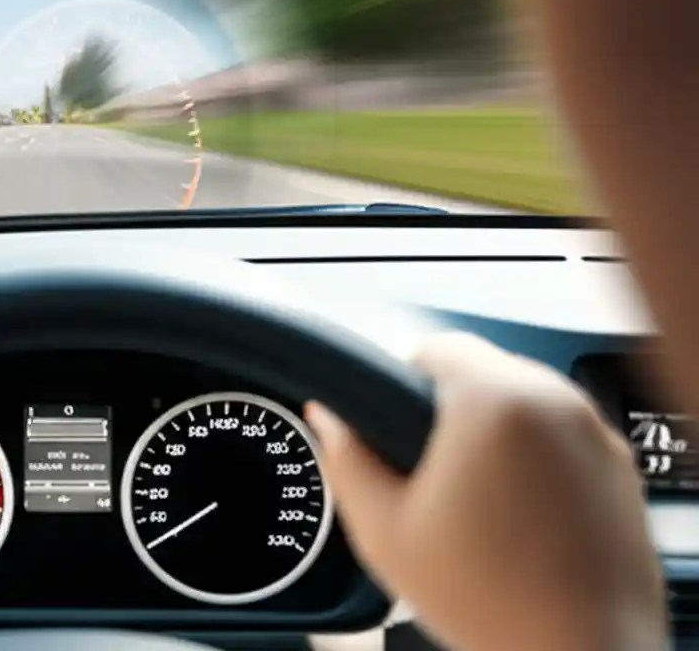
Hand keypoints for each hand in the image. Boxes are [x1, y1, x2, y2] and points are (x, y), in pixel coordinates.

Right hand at [306, 333, 666, 650]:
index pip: (438, 346)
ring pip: (526, 405)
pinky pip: (563, 440)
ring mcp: (595, 436)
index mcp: (493, 402)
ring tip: (475, 504)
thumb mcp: (386, 532)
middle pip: (484, 373)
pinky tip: (516, 518)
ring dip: (496, 435)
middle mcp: (555, 404)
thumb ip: (347, 460)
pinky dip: (537, 463)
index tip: (395, 424)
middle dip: (451, 413)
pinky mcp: (619, 469)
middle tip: (429, 475)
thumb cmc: (491, 601)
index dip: (403, 382)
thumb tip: (329, 420)